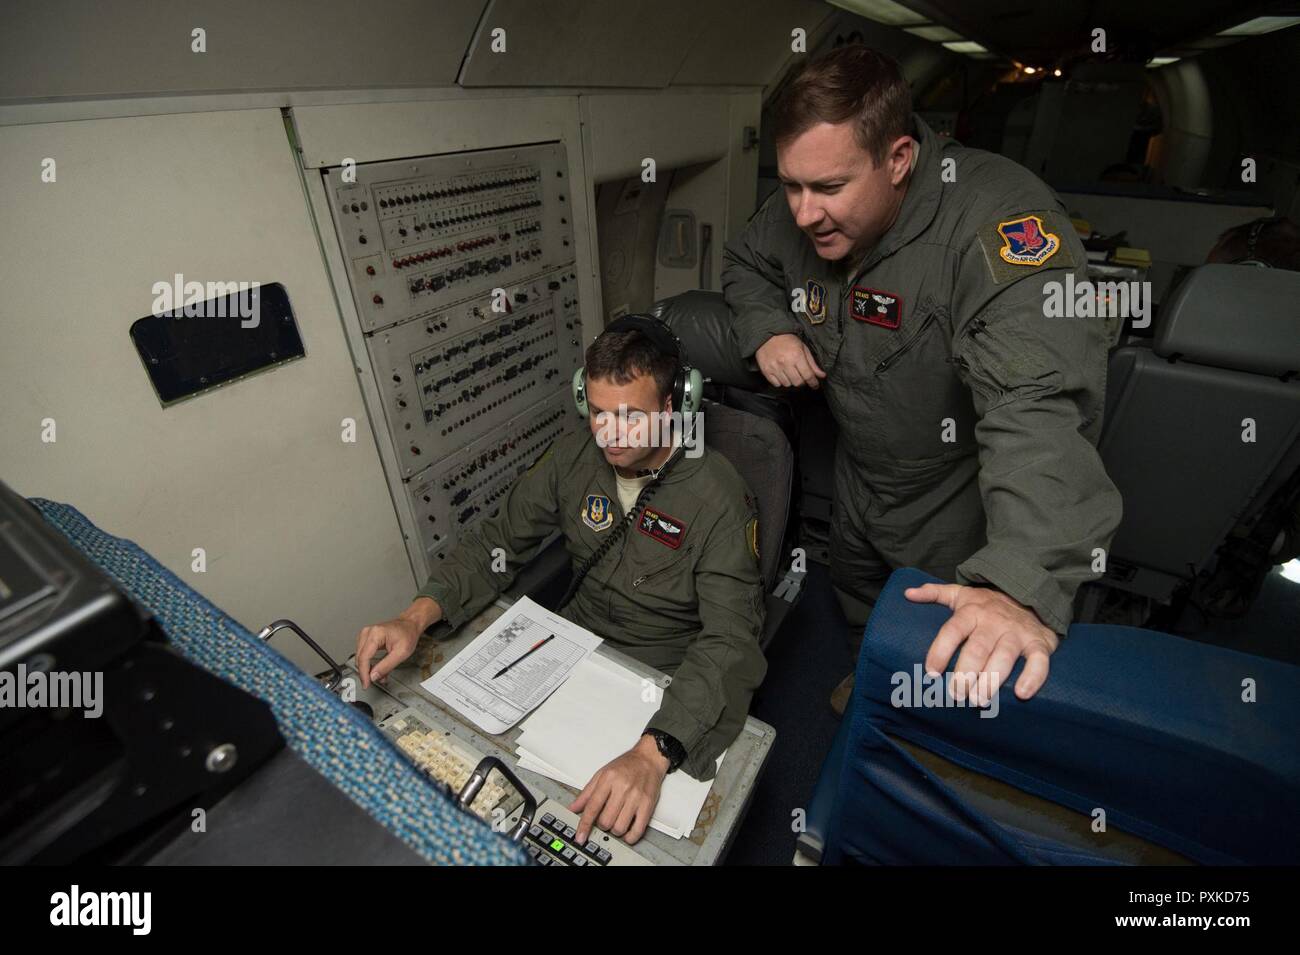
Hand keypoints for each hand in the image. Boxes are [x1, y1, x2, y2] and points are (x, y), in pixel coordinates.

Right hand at [355, 598, 440, 687]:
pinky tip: (375, 668)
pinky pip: (362, 653)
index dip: (364, 673)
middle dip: (365, 672)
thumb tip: (373, 676)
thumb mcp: (401, 653)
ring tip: (378, 674)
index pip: (364, 657)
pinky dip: (368, 663)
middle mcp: (367, 632)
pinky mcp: (366, 638)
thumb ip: (386, 666)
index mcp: (376, 634)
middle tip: (372, 682)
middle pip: (359, 658)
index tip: (366, 683)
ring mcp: (365, 634)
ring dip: (367, 668)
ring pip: (360, 657)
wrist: (409, 625)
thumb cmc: (407, 634)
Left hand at [569, 735, 668, 844]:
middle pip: (605, 821)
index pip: (592, 807)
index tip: (580, 836)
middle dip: (602, 825)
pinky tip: (627, 833)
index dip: (584, 825)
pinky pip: (638, 829)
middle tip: (604, 818)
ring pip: (620, 827)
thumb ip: (587, 792)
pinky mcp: (648, 804)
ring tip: (616, 822)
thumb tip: (573, 808)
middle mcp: (622, 788)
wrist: (649, 758)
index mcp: (608, 779)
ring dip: (615, 830)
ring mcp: (636, 797)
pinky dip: (630, 837)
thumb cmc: (626, 765)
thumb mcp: (602, 774)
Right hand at [755, 334, 826, 388]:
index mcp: (796, 356)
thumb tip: (822, 375)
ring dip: (791, 381)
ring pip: (787, 384)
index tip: (815, 385)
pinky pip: (776, 384)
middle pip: (798, 383)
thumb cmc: (787, 340)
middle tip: (801, 376)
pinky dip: (780, 382)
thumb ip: (812, 363)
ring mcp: (775, 367)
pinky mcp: (766, 370)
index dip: (813, 383)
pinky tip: (782, 374)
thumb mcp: (803, 348)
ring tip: (790, 373)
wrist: (767, 335)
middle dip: (802, 381)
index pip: (808, 376)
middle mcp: (785, 363)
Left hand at [904, 583, 1059, 703]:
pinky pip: (1039, 661)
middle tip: (956, 694)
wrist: (1029, 596)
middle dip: (965, 672)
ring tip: (979, 700)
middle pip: (977, 648)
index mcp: (972, 612)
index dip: (940, 650)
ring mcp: (1017, 633)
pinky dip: (1033, 677)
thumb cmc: (987, 605)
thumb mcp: (961, 594)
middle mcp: (994, 622)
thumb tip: (908, 594)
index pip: (953, 630)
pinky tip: (1021, 694)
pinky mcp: (1039, 643)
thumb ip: (934, 593)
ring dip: (992, 680)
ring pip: (1004, 656)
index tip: (931, 672)